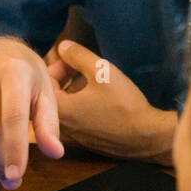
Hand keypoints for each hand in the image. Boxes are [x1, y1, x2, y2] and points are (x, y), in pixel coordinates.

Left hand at [47, 40, 176, 162]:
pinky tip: (96, 100)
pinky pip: (73, 120)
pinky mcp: (84, 143)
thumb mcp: (102, 71)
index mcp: (60, 110)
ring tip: (88, 81)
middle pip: (52, 96)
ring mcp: (72, 138)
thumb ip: (79, 56)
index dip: (58, 66)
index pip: (45, 82)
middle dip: (63, 78)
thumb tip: (62, 46)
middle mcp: (60, 127)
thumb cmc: (123, 104)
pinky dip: (78, 106)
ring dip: (71, 92)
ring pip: (63, 109)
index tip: (74, 60)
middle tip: (78, 67)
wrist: (145, 138)